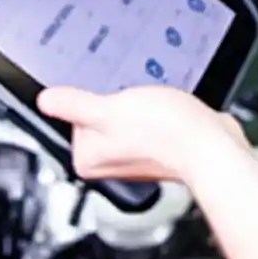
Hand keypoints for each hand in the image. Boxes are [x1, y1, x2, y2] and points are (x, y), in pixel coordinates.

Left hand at [36, 85, 249, 183]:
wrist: (211, 144)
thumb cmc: (165, 133)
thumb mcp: (109, 109)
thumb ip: (73, 104)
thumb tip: (46, 101)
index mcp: (87, 158)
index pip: (73, 115)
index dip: (90, 100)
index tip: (105, 98)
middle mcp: (109, 160)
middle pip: (98, 114)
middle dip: (114, 102)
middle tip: (131, 101)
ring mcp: (133, 152)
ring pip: (123, 113)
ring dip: (135, 102)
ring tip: (150, 105)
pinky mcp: (156, 142)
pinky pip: (144, 115)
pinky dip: (152, 107)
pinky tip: (162, 107)